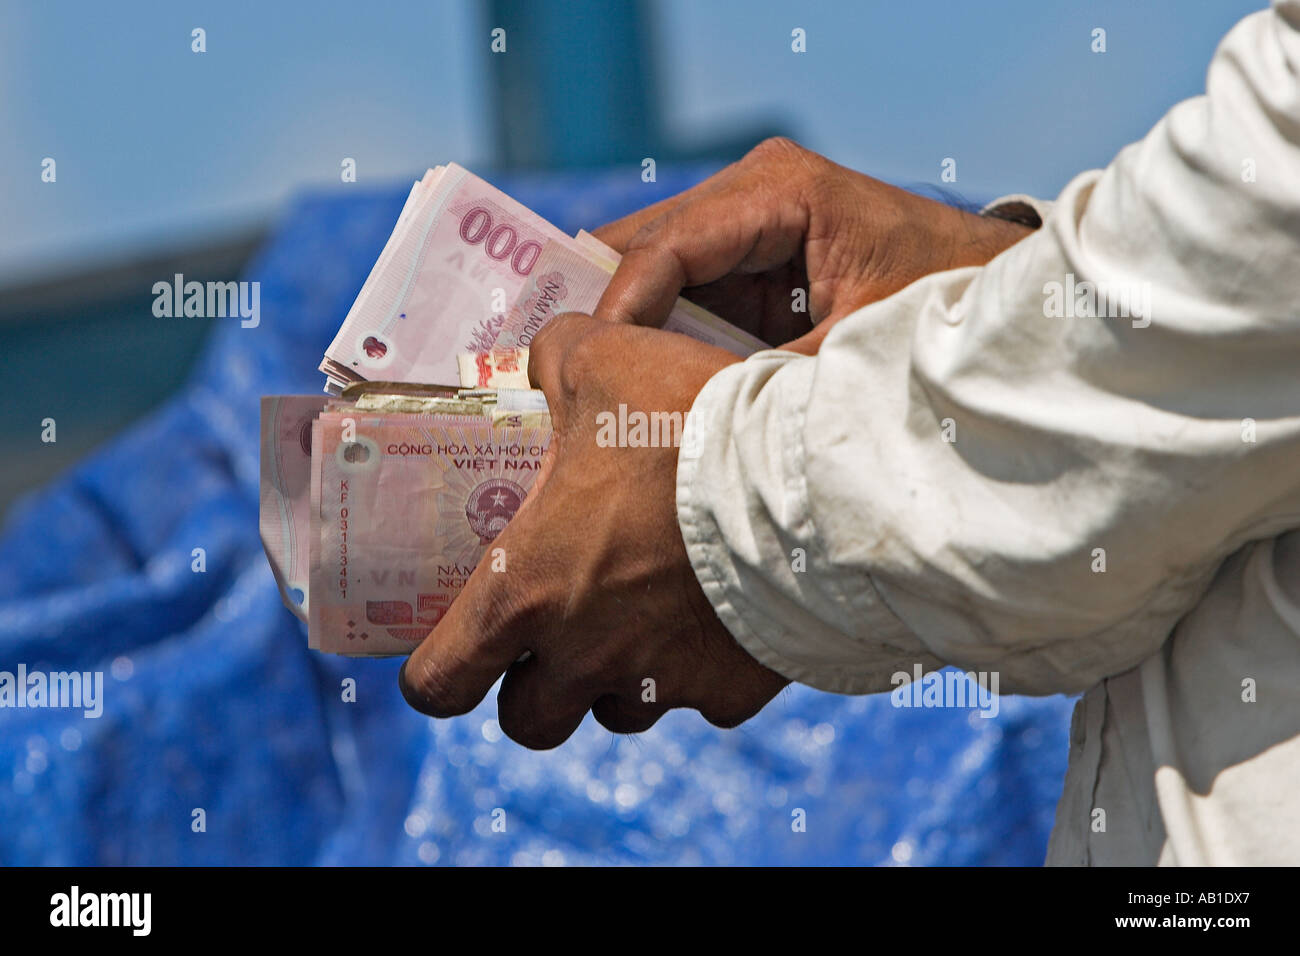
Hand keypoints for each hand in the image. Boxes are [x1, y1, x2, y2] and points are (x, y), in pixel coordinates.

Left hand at [399, 314, 788, 747]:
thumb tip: (539, 363)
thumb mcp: (603, 361)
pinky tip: (720, 618)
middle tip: (550, 640)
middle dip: (531, 690)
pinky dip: (702, 672)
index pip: (441, 681)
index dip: (435, 675)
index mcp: (527, 589)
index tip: (450, 657)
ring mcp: (659, 681)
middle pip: (529, 721)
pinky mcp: (730, 689)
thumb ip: (553, 362)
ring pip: (617, 715)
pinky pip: (703, 699)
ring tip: (643, 620)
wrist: (807, 480)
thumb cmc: (686, 423)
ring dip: (615, 679)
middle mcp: (584, 653)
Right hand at [593, 137, 1032, 350]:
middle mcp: (752, 191)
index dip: (622, 303)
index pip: (670, 242)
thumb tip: (694, 425)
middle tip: (557, 369)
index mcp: (780, 191)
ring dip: (627, 322)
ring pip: (656, 267)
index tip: (590, 363)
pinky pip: (685, 288)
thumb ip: (772, 381)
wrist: (991, 289)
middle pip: (647, 244)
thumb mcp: (854, 350)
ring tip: (582, 378)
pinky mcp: (750, 252)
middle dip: (604, 306)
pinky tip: (631, 375)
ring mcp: (748, 218)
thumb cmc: (937, 305)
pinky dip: (661, 330)